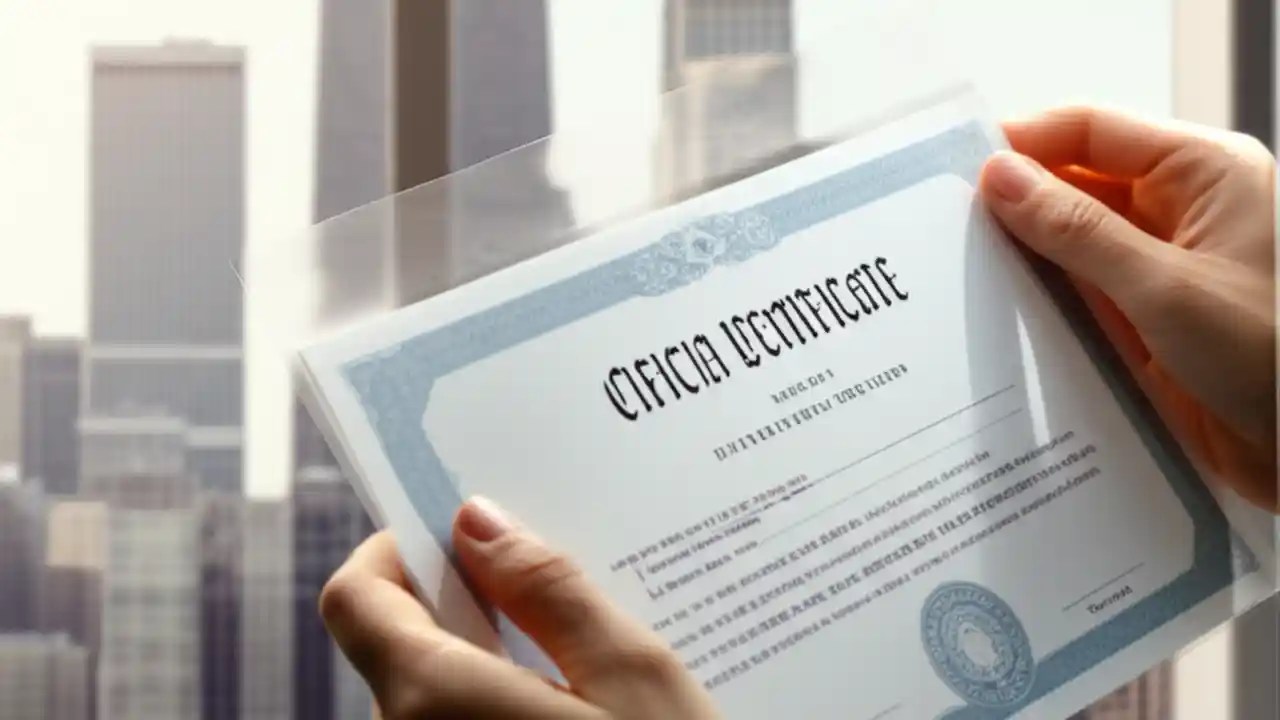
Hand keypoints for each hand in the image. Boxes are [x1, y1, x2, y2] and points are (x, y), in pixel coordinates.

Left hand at [320, 498, 720, 718]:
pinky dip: (498, 714)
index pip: (357, 597)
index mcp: (433, 702)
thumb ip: (548, 590)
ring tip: (584, 669)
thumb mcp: (632, 680)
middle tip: (559, 594)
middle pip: (399, 646)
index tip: (468, 539)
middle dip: (468, 609)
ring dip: (493, 667)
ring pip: (433, 699)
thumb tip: (480, 522)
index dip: (402, 552)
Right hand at [979, 106, 1275, 511]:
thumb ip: (1076, 231)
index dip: (1025, 142)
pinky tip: (1000, 312)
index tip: (956, 169)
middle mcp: (1184, 209)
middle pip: (1080, 182)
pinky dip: (1046, 299)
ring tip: (958, 270)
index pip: (1094, 130)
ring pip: (1076, 241)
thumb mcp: (1164, 289)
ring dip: (1027, 256)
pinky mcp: (1152, 317)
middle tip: (943, 228)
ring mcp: (1166, 265)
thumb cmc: (1271, 357)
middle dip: (1018, 203)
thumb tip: (1001, 178)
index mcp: (1205, 173)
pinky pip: (1084, 292)